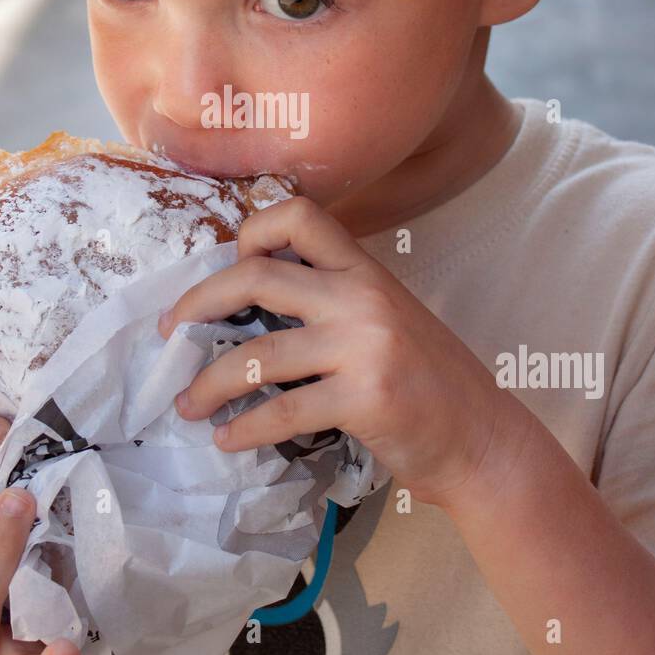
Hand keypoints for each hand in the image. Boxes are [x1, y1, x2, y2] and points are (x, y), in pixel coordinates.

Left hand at [158, 195, 528, 509]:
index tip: (228, 269)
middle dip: (199, 304)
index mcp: (365, 271)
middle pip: (256, 277)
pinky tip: (228, 440)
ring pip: (258, 355)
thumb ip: (334, 302)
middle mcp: (362, 297)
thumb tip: (250, 306)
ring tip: (188, 405)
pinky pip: (281, 411)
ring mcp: (364, 346)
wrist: (482, 438)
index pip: (300, 215)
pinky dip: (244, 429)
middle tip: (171, 333)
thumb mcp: (387, 320)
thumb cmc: (429, 382)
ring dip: (210, 384)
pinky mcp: (364, 398)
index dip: (252, 233)